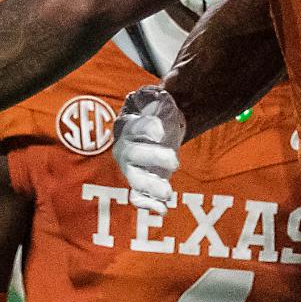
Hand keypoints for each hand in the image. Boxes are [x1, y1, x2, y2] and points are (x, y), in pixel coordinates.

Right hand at [114, 86, 186, 212]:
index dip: (146, 128)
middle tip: (175, 161)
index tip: (161, 130)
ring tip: (168, 192)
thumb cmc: (157, 112)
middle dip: (153, 157)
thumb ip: (153, 96)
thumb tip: (156, 91)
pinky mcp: (141, 183)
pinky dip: (148, 204)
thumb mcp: (155, 98)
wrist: (162, 128)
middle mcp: (126, 148)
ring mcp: (132, 168)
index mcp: (128, 125)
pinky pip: (139, 197)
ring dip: (151, 186)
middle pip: (133, 154)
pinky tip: (163, 209)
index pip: (134, 126)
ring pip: (135, 179)